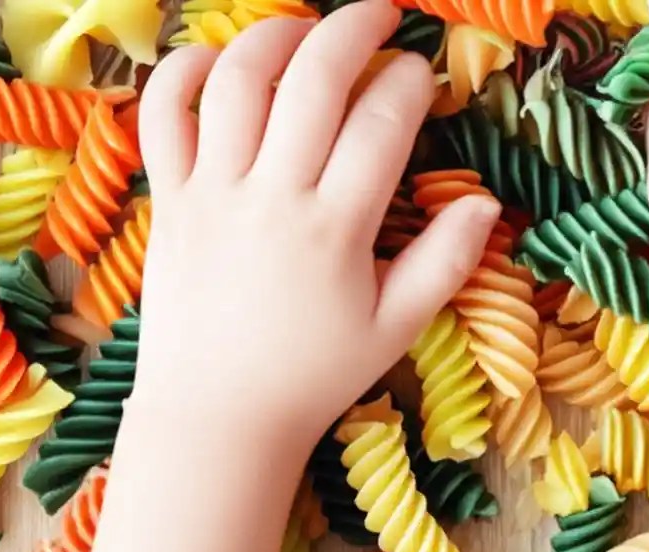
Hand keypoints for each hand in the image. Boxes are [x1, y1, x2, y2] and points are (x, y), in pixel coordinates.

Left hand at [132, 1, 501, 436]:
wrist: (216, 416)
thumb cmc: (313, 375)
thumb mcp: (394, 329)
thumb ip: (445, 264)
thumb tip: (485, 203)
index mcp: (335, 228)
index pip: (381, 124)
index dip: (409, 83)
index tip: (423, 73)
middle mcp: (272, 196)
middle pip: (312, 80)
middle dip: (354, 28)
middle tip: (380, 13)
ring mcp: (212, 192)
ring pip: (236, 81)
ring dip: (275, 35)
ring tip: (306, 27)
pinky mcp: (169, 199)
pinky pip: (163, 117)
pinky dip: (184, 73)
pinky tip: (216, 60)